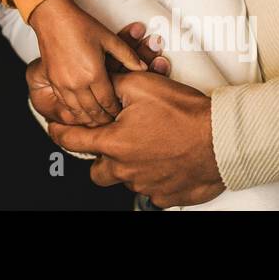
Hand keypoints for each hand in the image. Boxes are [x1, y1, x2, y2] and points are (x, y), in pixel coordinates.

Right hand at [27, 0, 146, 125]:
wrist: (52, 17)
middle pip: (94, 111)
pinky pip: (65, 104)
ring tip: (99, 120)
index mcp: (94, 74)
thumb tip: (143, 67)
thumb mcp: (108, 38)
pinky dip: (74, 111)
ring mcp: (63, 84)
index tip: (121, 113)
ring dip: (89, 118)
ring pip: (78, 112)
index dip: (116, 110)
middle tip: (112, 121)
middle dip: (105, 118)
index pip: (108, 102)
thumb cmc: (79, 25)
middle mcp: (77, 83)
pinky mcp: (53, 81)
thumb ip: (128, 55)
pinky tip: (81, 111)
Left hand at [48, 71, 224, 208]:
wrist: (222, 139)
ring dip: (128, 166)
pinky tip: (163, 161)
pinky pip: (150, 191)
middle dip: (99, 157)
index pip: (72, 141)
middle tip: (112, 141)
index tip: (56, 128)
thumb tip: (99, 83)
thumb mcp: (141, 84)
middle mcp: (125, 170)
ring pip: (125, 180)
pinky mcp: (166, 196)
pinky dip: (152, 178)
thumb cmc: (184, 113)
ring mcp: (146, 185)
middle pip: (97, 171)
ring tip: (145, 146)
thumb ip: (112, 84)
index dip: (59, 132)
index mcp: (113, 143)